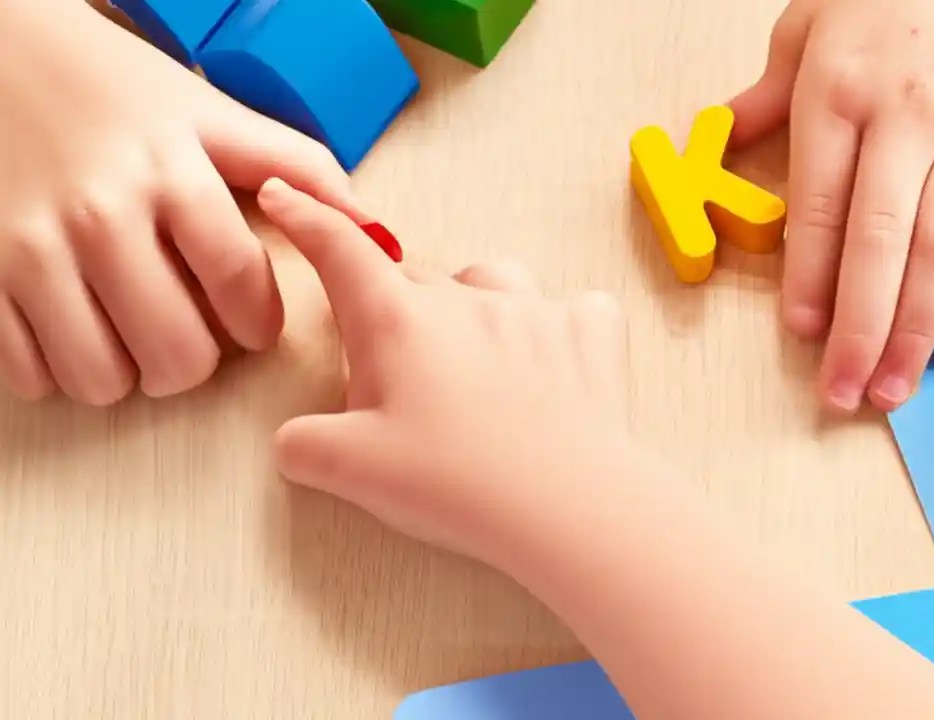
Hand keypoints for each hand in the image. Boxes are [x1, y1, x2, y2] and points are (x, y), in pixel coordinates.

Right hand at [0, 1, 359, 404]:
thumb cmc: (117, 91)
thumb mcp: (212, 113)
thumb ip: (298, 167)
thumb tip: (376, 229)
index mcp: (172, 172)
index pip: (239, 284)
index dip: (258, 323)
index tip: (255, 323)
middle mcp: (101, 214)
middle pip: (176, 352)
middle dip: (198, 362)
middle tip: (194, 337)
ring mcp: (31, 248)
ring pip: (102, 379)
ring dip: (130, 373)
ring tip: (134, 335)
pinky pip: (28, 376)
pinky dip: (60, 372)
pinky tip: (77, 333)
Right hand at [259, 179, 630, 565]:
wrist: (567, 504)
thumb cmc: (458, 485)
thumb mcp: (350, 471)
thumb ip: (303, 444)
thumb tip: (296, 439)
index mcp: (398, 322)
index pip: (339, 251)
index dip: (306, 219)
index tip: (287, 195)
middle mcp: (466, 298)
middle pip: (417, 283)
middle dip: (401, 320)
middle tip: (409, 389)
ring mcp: (535, 308)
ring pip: (492, 283)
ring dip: (476, 309)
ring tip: (478, 369)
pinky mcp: (591, 328)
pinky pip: (571, 310)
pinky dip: (558, 333)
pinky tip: (554, 375)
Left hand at [729, 0, 933, 412]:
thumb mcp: (804, 31)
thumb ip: (764, 99)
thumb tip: (714, 142)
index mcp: (840, 93)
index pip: (820, 205)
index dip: (810, 278)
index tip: (802, 335)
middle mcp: (910, 116)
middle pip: (881, 240)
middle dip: (861, 328)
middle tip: (843, 393)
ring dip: (920, 329)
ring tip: (894, 387)